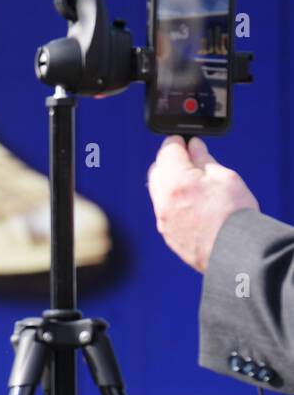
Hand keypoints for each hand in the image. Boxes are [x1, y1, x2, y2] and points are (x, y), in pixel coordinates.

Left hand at [146, 136, 259, 272]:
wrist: (237, 253)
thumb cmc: (234, 215)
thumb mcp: (225, 178)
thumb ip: (204, 159)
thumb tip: (193, 146)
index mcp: (175, 180)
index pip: (167, 150)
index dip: (177, 142)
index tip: (185, 141)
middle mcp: (163, 199)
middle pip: (157, 170)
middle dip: (170, 161)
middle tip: (189, 160)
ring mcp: (163, 218)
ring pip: (158, 191)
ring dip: (169, 183)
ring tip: (193, 184)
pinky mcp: (168, 234)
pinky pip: (164, 210)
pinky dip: (172, 202)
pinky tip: (191, 205)